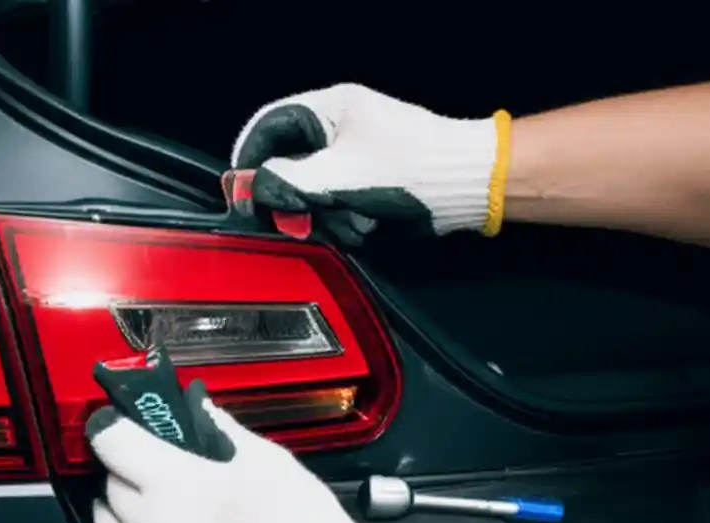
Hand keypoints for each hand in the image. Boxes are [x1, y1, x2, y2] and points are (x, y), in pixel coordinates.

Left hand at [85, 381, 410, 522]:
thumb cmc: (298, 522)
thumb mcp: (267, 460)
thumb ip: (225, 432)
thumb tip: (200, 410)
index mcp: (171, 483)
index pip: (114, 444)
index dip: (109, 427)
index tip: (113, 422)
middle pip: (112, 490)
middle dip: (120, 470)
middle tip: (137, 460)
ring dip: (113, 516)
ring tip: (123, 505)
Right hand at [231, 83, 508, 242]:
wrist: (468, 185)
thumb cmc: (408, 170)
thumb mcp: (337, 177)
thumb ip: (285, 182)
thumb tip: (245, 187)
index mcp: (329, 109)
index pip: (268, 126)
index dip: (249, 159)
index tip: (241, 192)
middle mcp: (338, 128)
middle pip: (287, 163)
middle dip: (295, 198)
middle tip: (299, 220)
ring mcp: (354, 155)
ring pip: (312, 190)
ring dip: (324, 215)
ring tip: (351, 223)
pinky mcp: (368, 181)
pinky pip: (336, 202)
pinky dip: (344, 219)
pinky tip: (364, 226)